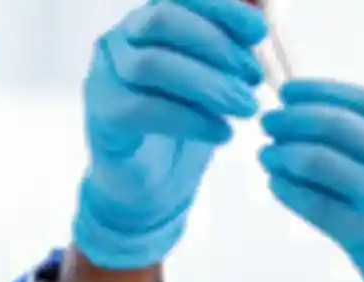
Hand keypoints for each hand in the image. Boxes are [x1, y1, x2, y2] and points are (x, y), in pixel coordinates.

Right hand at [74, 0, 267, 269]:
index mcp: (148, 24)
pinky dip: (191, 121)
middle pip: (162, 21)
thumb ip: (232, 52)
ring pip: (152, 65)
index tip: (260, 32)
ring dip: (209, 85)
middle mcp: (119, 41)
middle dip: (217, 46)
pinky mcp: (103, 117)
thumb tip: (259, 22)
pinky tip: (223, 133)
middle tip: (255, 79)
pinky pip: (142, 109)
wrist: (152, 184)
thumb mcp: (216, 83)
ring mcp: (105, 77)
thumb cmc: (186, 124)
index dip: (222, 9)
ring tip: (248, 109)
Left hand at [258, 80, 363, 281]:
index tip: (294, 93)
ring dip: (283, 152)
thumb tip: (363, 139)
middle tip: (269, 121)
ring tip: (268, 154)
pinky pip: (314, 203)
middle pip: (337, 123)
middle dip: (294, 117)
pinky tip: (277, 186)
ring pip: (317, 159)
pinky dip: (287, 189)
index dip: (325, 93)